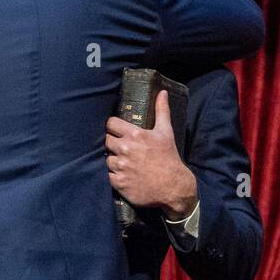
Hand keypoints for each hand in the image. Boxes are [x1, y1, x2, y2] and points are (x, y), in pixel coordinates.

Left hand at [105, 90, 197, 216]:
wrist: (173, 187)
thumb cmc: (169, 158)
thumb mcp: (166, 132)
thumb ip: (161, 111)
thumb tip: (162, 92)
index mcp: (135, 135)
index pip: (111, 124)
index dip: (113, 127)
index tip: (117, 131)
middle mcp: (126, 150)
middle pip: (107, 141)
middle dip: (113, 144)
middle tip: (122, 148)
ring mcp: (121, 167)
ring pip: (107, 159)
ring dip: (114, 160)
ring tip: (125, 163)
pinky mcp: (119, 182)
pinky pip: (108, 175)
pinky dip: (114, 175)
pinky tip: (123, 175)